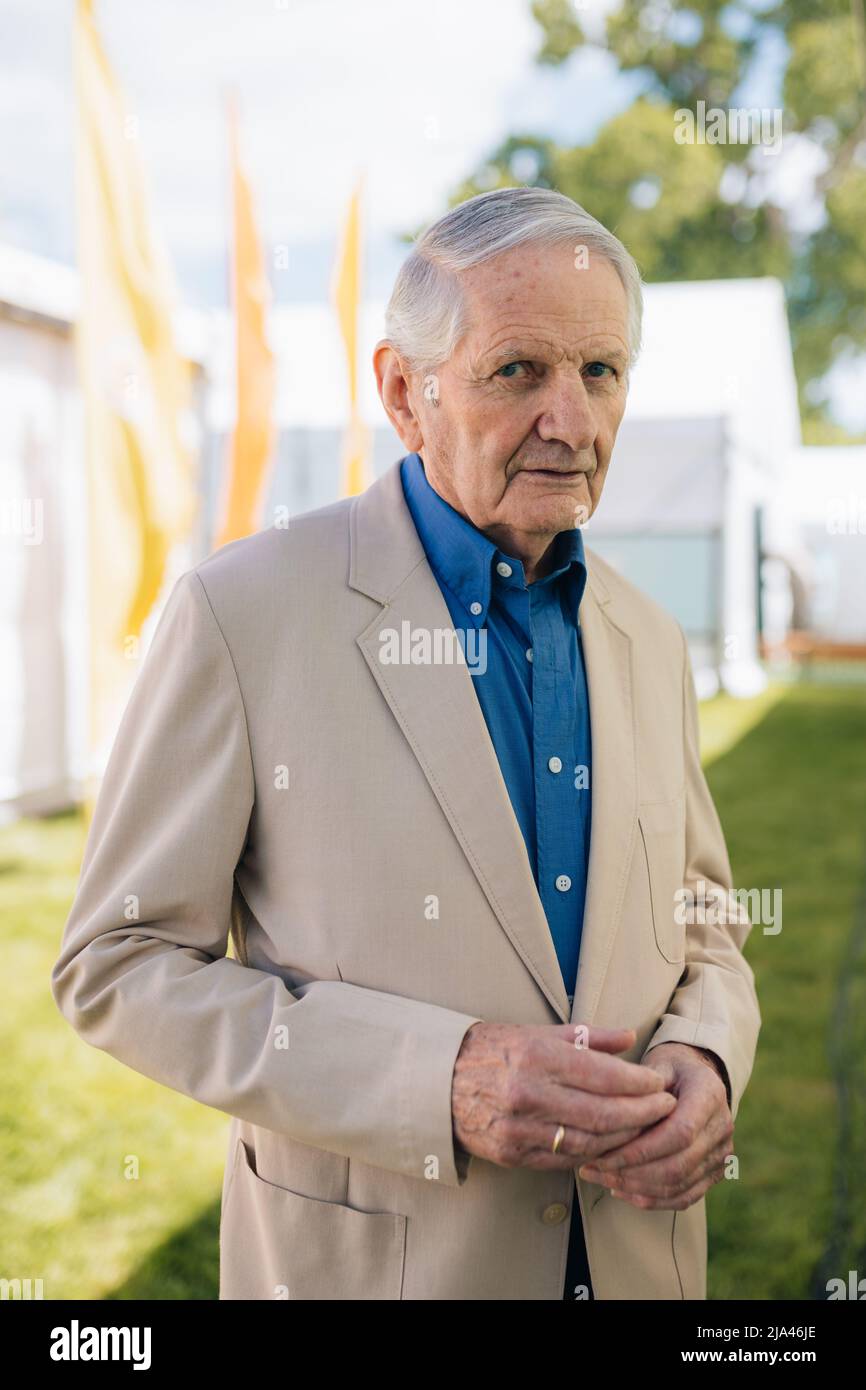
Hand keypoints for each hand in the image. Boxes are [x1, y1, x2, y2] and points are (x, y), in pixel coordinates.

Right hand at [451, 1022, 677, 1170]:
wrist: (437, 1081)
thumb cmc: (492, 1050)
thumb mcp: (536, 1032)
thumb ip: (587, 1037)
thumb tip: (629, 1037)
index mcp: (537, 1056)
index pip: (605, 1076)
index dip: (640, 1084)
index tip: (661, 1084)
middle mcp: (529, 1093)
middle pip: (604, 1113)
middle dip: (643, 1113)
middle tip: (666, 1109)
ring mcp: (519, 1128)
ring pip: (590, 1142)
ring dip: (625, 1138)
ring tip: (646, 1128)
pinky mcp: (512, 1153)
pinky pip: (565, 1159)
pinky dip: (594, 1154)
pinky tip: (612, 1146)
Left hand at [577, 1042, 733, 1209]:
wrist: (696, 1077)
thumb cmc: (669, 1068)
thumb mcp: (655, 1064)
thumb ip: (638, 1087)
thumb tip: (609, 1117)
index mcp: (709, 1094)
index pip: (679, 1132)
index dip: (640, 1150)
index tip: (603, 1154)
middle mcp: (722, 1126)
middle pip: (678, 1165)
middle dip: (631, 1173)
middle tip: (593, 1169)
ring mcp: (722, 1153)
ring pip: (678, 1186)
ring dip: (635, 1188)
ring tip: (600, 1178)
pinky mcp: (716, 1172)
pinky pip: (684, 1198)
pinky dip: (650, 1200)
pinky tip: (620, 1190)